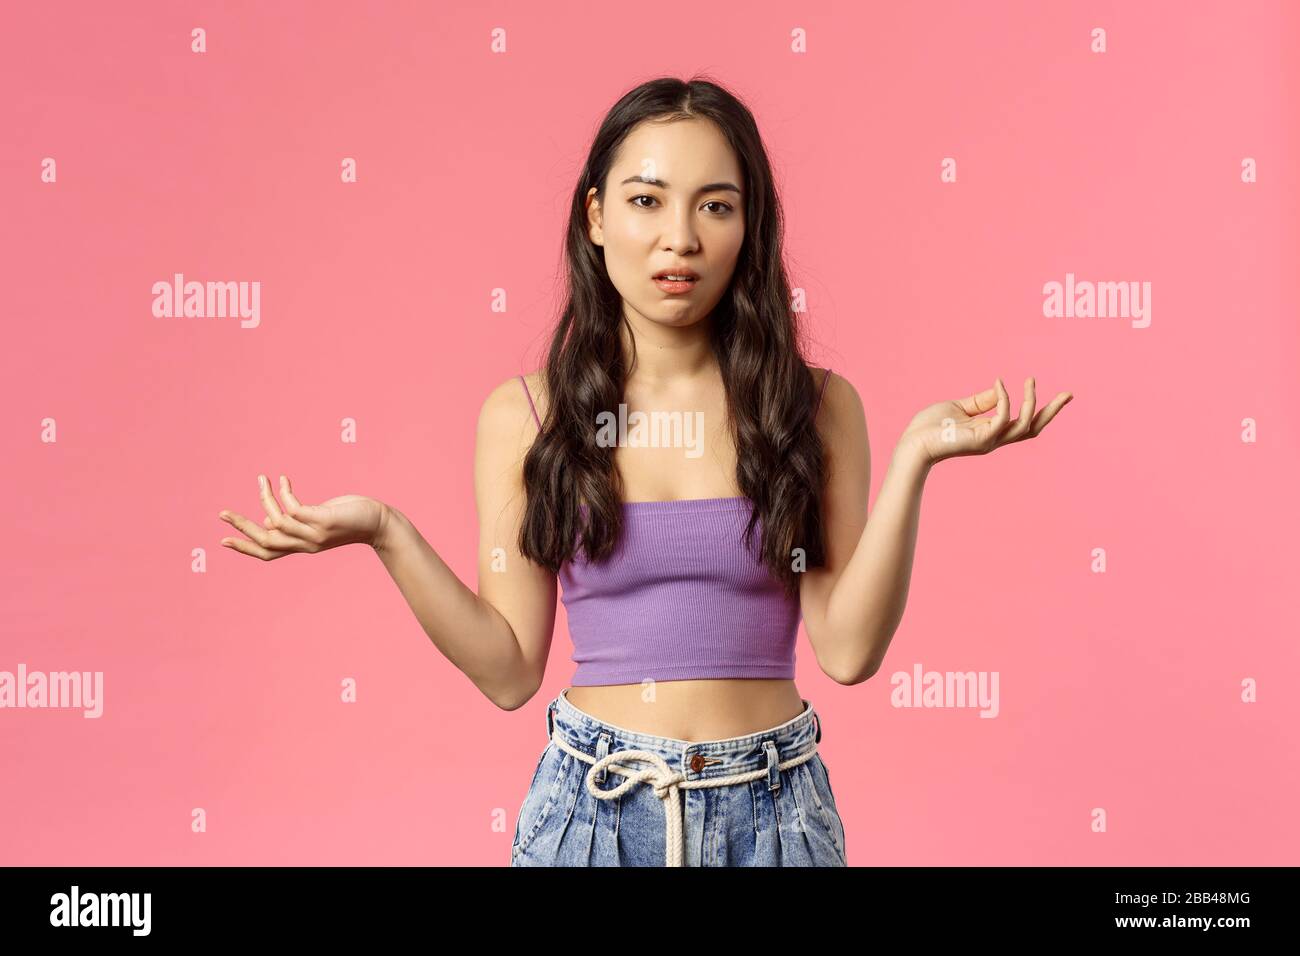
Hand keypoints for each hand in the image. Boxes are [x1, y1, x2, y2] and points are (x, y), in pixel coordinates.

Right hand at [218, 474, 388, 560]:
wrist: (379, 523)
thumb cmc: (348, 518)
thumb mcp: (316, 522)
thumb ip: (294, 523)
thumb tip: (268, 521)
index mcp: (302, 546)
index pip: (268, 553)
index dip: (245, 548)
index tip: (223, 540)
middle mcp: (306, 544)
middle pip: (265, 541)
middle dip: (242, 527)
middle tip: (222, 513)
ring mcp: (314, 533)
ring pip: (276, 521)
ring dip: (264, 499)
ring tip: (262, 479)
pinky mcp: (323, 521)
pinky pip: (294, 507)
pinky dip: (284, 492)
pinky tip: (282, 480)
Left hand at [899, 377, 1071, 465]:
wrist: (913, 443)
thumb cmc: (930, 427)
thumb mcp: (959, 408)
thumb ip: (981, 400)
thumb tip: (999, 388)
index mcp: (991, 432)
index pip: (1023, 423)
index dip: (1041, 409)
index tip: (1059, 395)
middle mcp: (994, 439)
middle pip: (1033, 428)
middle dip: (1052, 411)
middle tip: (1069, 394)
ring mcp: (989, 441)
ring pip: (1024, 424)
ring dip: (1031, 401)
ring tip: (1030, 380)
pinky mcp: (981, 439)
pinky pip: (1002, 417)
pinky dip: (1004, 399)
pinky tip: (999, 383)